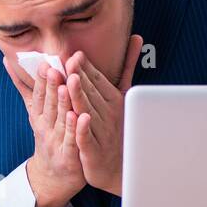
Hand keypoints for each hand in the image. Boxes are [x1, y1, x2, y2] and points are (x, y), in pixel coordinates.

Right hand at [3, 58, 85, 206]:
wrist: (52, 178)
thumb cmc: (47, 138)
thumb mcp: (34, 112)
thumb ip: (25, 87)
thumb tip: (8, 60)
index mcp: (38, 116)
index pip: (38, 96)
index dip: (41, 81)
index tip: (44, 64)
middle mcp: (45, 128)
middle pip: (48, 105)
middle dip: (50, 87)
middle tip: (53, 70)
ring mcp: (57, 142)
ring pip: (60, 120)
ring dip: (62, 104)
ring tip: (65, 88)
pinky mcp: (69, 156)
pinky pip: (73, 141)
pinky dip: (75, 129)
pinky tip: (80, 117)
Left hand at [63, 35, 142, 197]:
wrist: (121, 168)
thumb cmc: (119, 127)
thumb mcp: (124, 95)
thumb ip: (126, 67)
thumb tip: (136, 38)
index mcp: (113, 100)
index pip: (97, 80)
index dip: (86, 67)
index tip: (75, 53)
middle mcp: (109, 114)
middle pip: (91, 92)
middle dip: (81, 76)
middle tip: (70, 60)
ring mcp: (102, 132)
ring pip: (88, 112)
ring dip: (80, 97)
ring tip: (72, 82)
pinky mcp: (94, 151)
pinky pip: (88, 138)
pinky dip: (84, 129)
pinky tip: (80, 119)